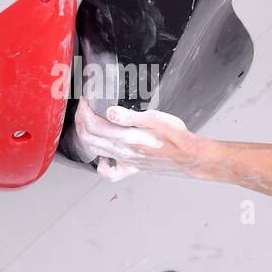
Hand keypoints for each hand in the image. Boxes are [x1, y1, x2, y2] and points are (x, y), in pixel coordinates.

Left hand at [72, 99, 212, 181]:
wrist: (190, 157)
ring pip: (95, 151)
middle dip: (80, 120)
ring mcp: (126, 161)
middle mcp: (122, 151)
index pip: (93, 124)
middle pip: (88, 137)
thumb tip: (109, 111)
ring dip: (86, 136)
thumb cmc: (176, 137)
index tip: (87, 98)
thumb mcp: (155, 119)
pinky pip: (111, 173)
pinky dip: (102, 165)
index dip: (85, 109)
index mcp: (126, 138)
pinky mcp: (133, 168)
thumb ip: (129, 116)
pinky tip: (105, 156)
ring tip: (88, 124)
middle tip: (84, 108)